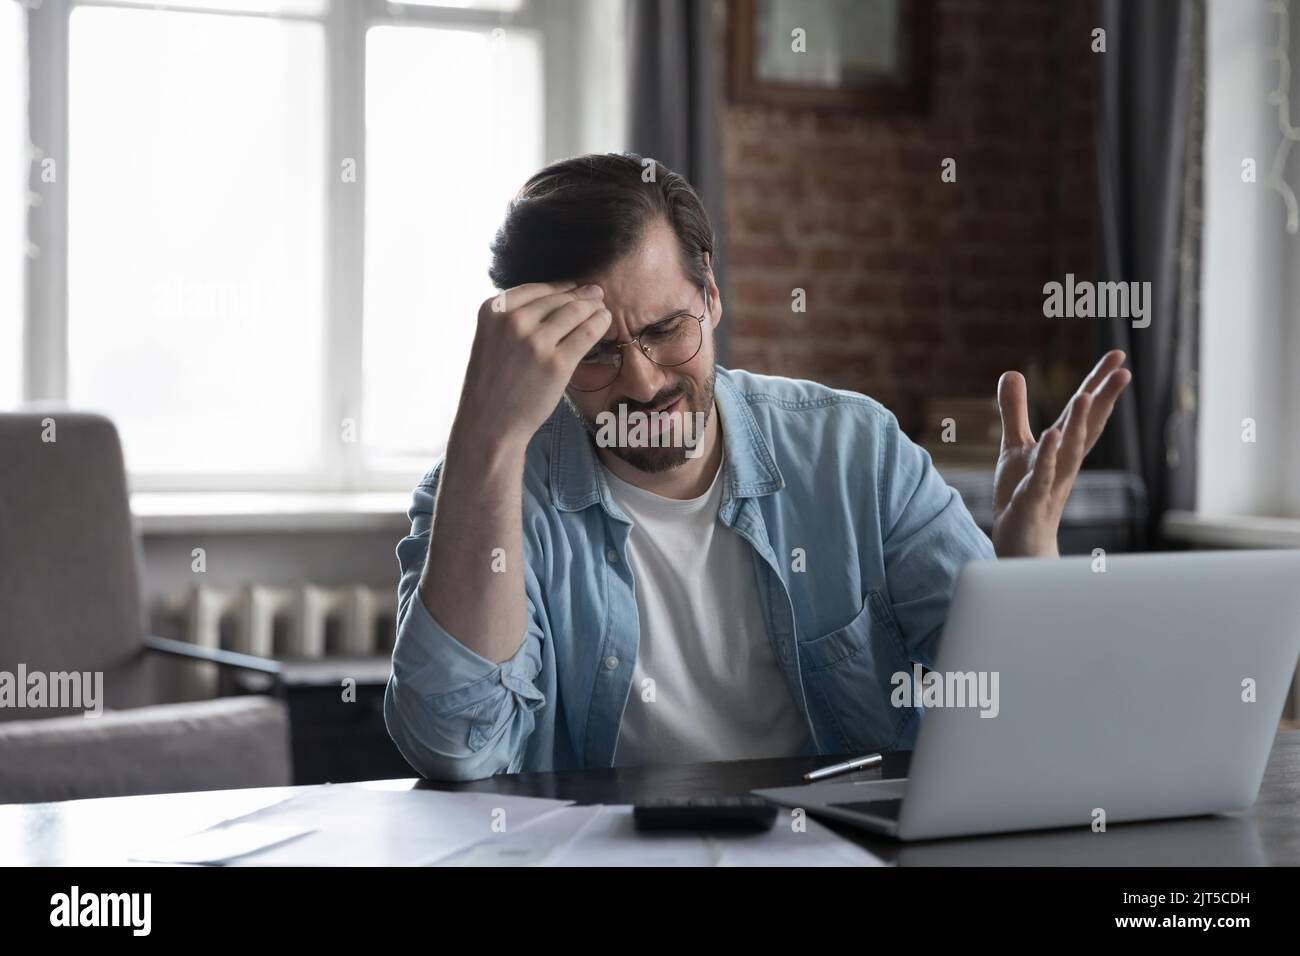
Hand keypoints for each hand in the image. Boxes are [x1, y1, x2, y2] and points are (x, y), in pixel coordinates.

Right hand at [451, 280, 610, 451]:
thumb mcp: (489, 340)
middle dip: (580, 295)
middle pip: (558, 298)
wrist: (488, 424)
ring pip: (576, 311)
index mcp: (492, 311)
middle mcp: (513, 321)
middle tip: (596, 294)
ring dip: (593, 306)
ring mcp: (536, 342)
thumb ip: (510, 319)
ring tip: (602, 307)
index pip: (536, 289)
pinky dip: (600, 323)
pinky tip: (605, 321)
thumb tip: (550, 301)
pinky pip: (587, 333)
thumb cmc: (490, 385)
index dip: (560, 287)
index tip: (574, 287)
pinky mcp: (557, 363)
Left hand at [990, 350, 1131, 557]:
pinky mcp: (1033, 498)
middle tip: (1124, 370)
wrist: (1020, 542)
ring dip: (1078, 424)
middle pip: (1088, 427)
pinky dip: (1048, 456)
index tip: (1119, 355)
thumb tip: (1013, 372)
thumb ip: (1014, 411)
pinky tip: (1051, 435)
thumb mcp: (1016, 446)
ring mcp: (1052, 481)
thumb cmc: (1022, 494)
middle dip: (1104, 399)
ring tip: (1085, 395)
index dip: (1099, 384)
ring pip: (1070, 450)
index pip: (1084, 412)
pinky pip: (1043, 475)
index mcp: (1062, 447)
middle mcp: (1064, 462)